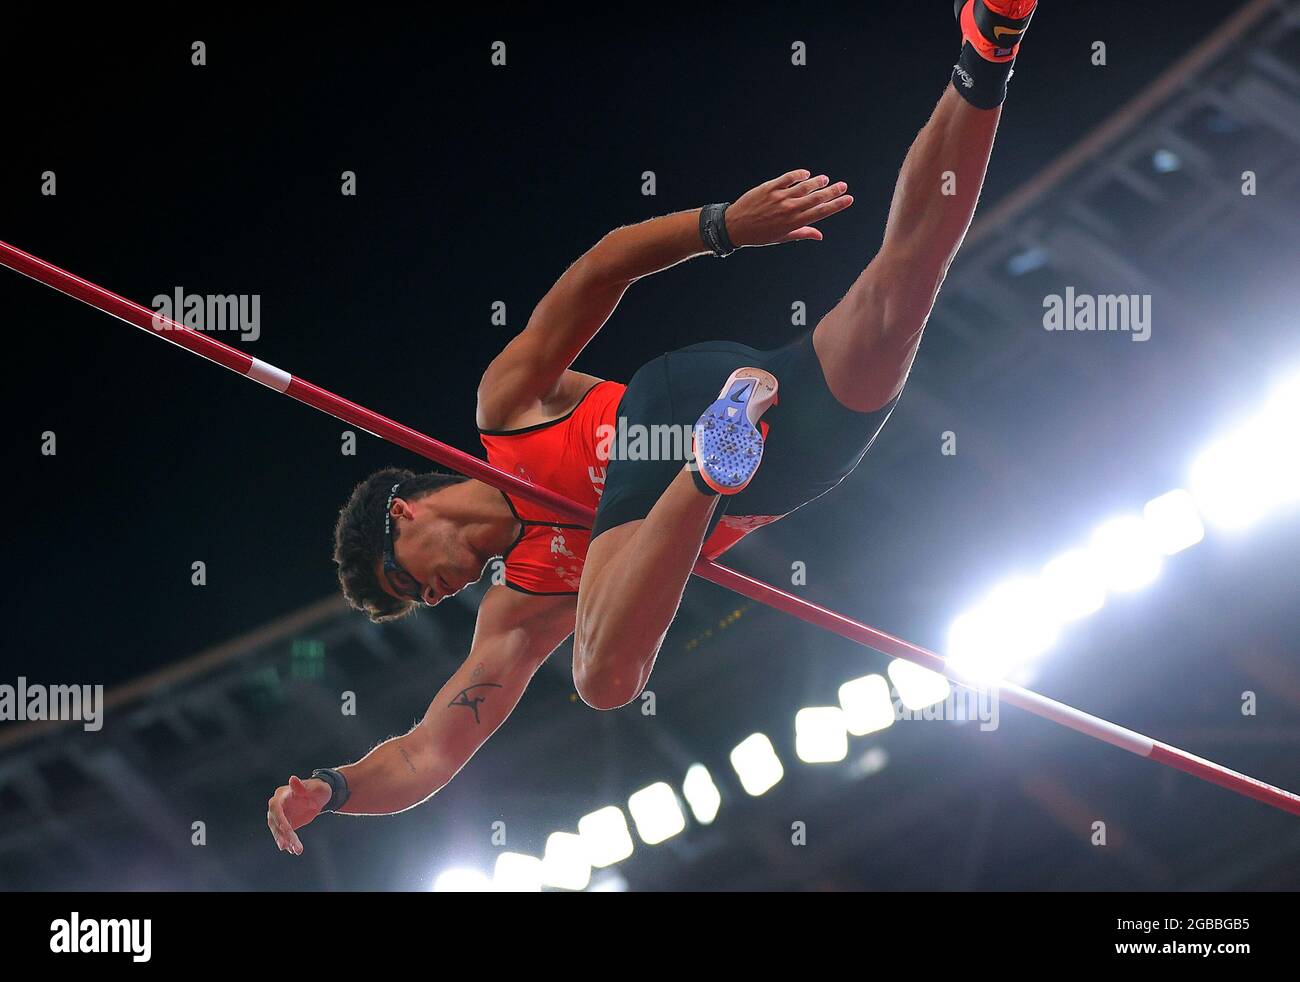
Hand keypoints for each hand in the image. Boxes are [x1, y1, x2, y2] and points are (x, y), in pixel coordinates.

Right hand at [267, 775, 331, 855]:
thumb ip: (302, 786)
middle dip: (280, 834)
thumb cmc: (318, 789)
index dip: (279, 818)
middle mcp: (278, 806)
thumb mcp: (315, 787)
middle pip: (275, 822)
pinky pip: (285, 835)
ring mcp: (281, 816)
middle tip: (286, 846)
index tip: (286, 829)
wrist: (321, 797)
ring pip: (279, 831)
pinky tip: (295, 850)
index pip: (276, 807)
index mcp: (282, 795)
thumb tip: (292, 778)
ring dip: (285, 841)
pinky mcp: (286, 824)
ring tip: (295, 850)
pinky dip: (290, 842)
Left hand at [723, 169, 852, 247]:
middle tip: (843, 185)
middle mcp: (789, 209)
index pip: (821, 212)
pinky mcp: (769, 187)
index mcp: (794, 223)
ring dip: (817, 182)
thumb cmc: (759, 235)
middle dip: (833, 191)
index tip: (848, 199)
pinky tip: (806, 174)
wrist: (735, 227)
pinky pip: (788, 178)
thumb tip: (820, 236)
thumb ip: (802, 234)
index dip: (837, 205)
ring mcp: (779, 197)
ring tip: (825, 179)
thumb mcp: (782, 237)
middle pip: (816, 198)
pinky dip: (799, 175)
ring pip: (804, 186)